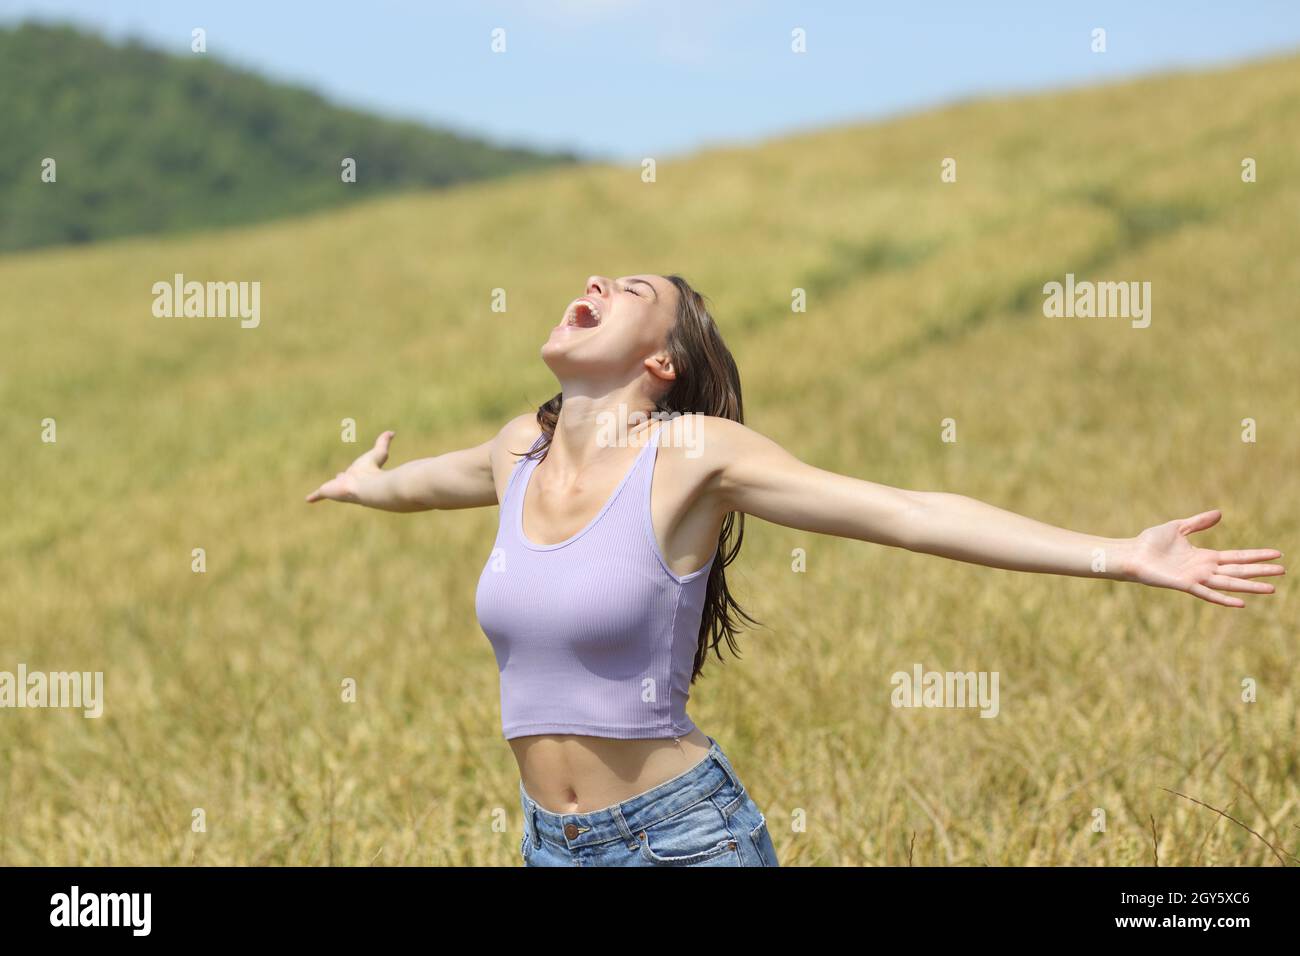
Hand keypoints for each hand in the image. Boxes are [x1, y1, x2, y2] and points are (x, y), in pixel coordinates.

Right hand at [305, 431, 394, 503]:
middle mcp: (348, 482)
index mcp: (358, 474)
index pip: (354, 473)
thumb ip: (383, 443)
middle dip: (341, 478)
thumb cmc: (373, 470)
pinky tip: (308, 499)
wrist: (367, 487)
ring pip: (331, 488)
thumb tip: (392, 432)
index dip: (352, 471)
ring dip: (328, 489)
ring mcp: (338, 488)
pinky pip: (319, 494)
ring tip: (323, 490)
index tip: (350, 471)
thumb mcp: (379, 453)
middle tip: (339, 476)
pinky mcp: (328, 491)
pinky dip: (313, 496)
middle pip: (343, 480)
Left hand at [1125, 509, 1283, 607]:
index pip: (1237, 556)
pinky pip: (1207, 594)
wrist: (1131, 552)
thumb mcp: (1178, 527)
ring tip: (1272, 589)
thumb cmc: (1150, 542)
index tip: (1277, 554)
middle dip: (1261, 571)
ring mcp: (1196, 578)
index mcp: (1205, 557)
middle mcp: (1204, 569)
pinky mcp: (1184, 585)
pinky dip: (1224, 599)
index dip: (1257, 555)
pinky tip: (1241, 602)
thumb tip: (1220, 513)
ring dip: (1250, 586)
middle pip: (1239, 570)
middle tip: (1283, 571)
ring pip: (1229, 583)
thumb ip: (1198, 522)